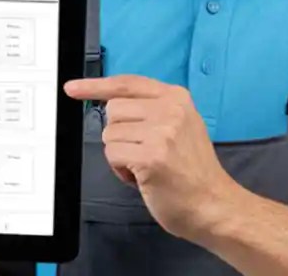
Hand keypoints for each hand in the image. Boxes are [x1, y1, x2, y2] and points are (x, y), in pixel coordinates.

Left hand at [64, 75, 242, 242]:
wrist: (214, 205)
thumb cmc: (193, 171)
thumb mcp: (181, 126)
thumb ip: (152, 110)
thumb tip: (112, 106)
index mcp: (176, 98)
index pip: (127, 84)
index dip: (95, 86)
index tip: (73, 88)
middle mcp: (170, 110)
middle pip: (112, 110)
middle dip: (119, 134)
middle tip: (143, 152)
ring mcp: (161, 132)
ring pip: (109, 134)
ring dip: (120, 154)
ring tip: (146, 167)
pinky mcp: (151, 156)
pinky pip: (112, 154)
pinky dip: (120, 170)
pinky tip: (143, 177)